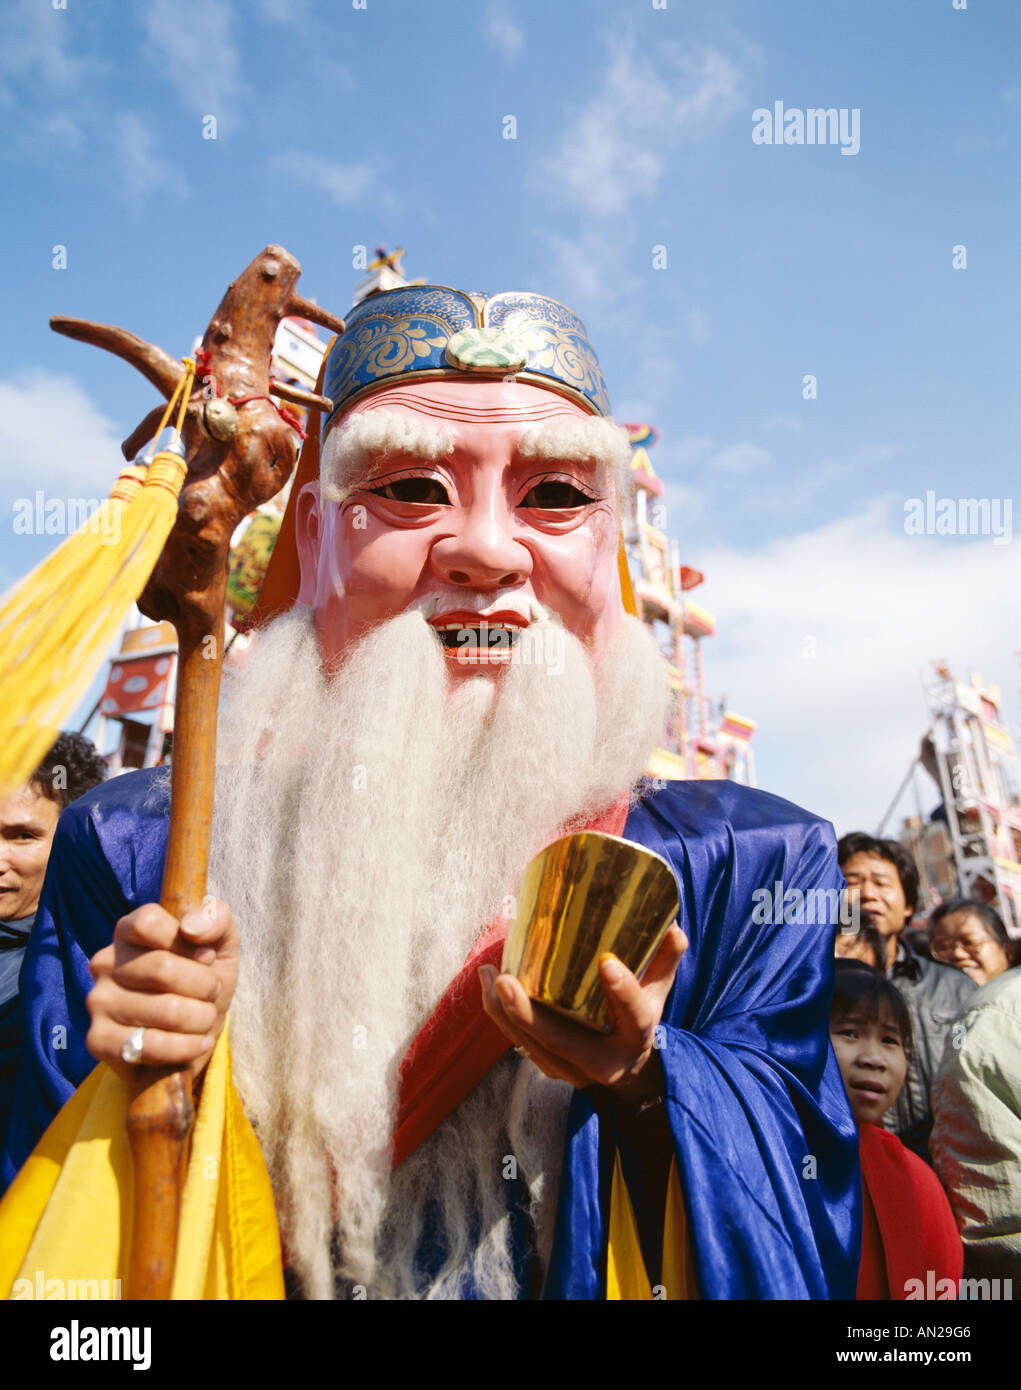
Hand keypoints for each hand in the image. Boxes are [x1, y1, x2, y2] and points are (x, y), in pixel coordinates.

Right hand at [86, 899, 238, 1081]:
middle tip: (212, 993)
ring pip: (165, 1009)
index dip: (187, 942)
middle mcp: (105, 963)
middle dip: (204, 986)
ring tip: (204, 1018)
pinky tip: (198, 1043)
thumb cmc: (203, 980)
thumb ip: (215, 918)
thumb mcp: (221, 942)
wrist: (194, 1035)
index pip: (148, 922)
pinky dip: (188, 1047)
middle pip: (162, 968)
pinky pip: (152, 1045)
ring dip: (201, 1018)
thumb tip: (191, 927)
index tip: (207, 957)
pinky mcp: (99, 1040)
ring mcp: (98, 1002)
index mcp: (128, 931)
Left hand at [479, 923, 686, 1100]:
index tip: (607, 963)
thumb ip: (663, 959)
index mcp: (635, 1039)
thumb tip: (674, 925)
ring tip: (487, 973)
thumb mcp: (657, 993)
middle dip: (528, 1014)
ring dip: (503, 1011)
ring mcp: (572, 1070)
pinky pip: (520, 1043)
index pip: (634, 1016)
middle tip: (504, 980)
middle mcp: (602, 1063)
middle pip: (562, 1041)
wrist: (626, 1070)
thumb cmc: (639, 1019)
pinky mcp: (550, 1067)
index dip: (622, 992)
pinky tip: (487, 985)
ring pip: (531, 1044)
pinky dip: (501, 1015)